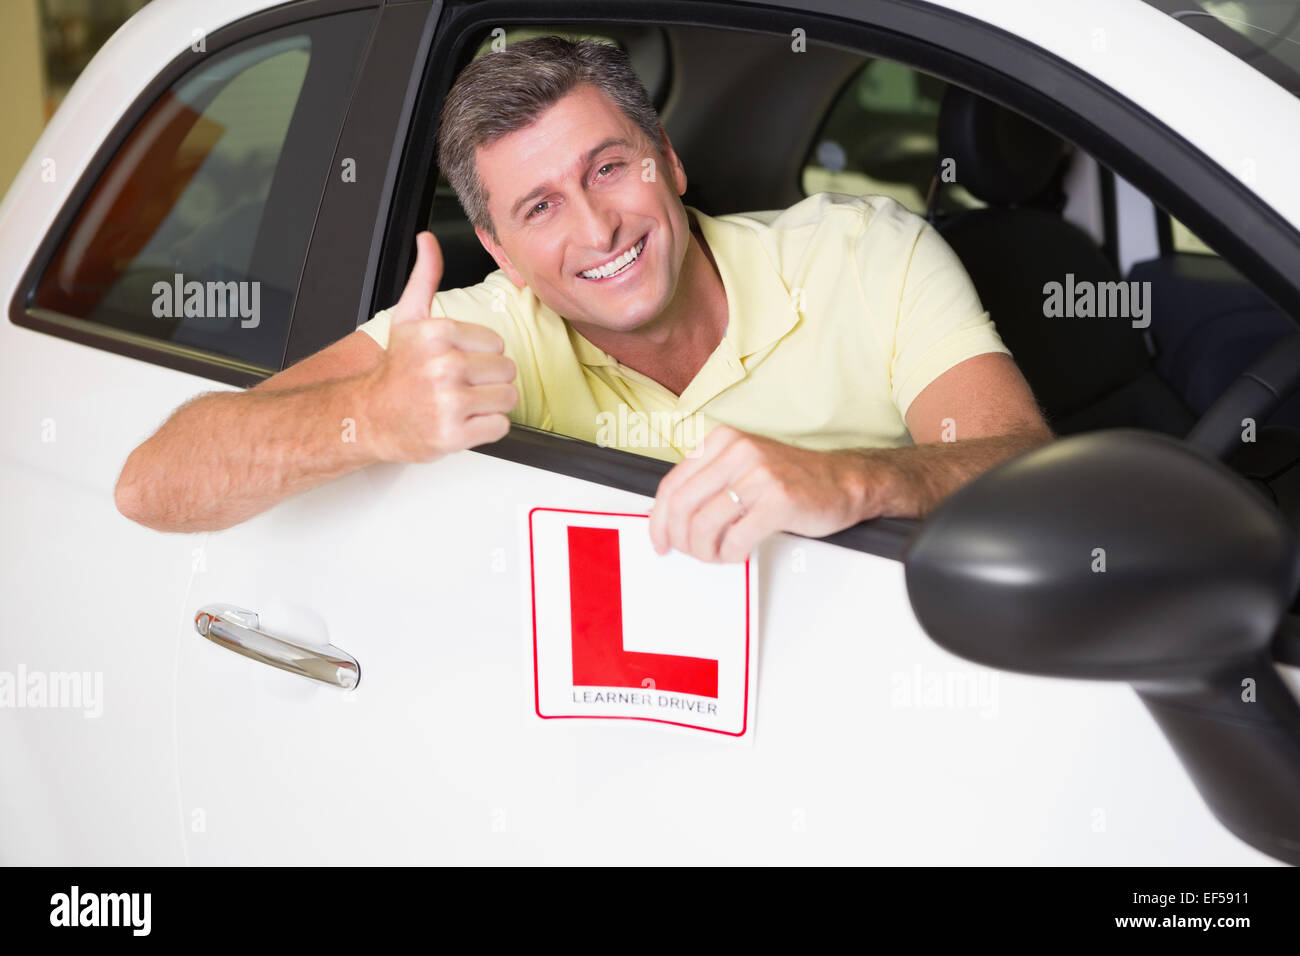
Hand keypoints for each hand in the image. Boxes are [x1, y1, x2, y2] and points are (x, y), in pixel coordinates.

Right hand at [363, 231, 517, 462]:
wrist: (370, 416)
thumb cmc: (396, 370)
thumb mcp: (407, 318)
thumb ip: (425, 278)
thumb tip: (427, 240)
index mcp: (437, 334)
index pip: (497, 344)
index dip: (481, 355)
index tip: (457, 362)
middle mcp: (443, 366)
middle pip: (507, 370)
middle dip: (488, 380)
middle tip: (460, 386)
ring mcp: (449, 402)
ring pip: (508, 398)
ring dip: (490, 404)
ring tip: (463, 403)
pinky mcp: (454, 434)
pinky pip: (500, 426)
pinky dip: (486, 428)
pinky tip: (463, 421)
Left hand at [647, 425, 874, 562]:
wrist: (843, 481)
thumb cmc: (789, 479)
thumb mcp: (741, 467)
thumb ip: (706, 484)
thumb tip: (668, 518)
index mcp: (721, 441)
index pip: (671, 485)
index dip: (658, 521)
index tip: (660, 541)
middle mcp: (737, 451)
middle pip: (682, 507)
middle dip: (680, 540)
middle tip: (690, 553)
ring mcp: (758, 474)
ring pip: (704, 525)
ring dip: (705, 551)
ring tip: (717, 555)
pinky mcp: (778, 500)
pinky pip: (736, 539)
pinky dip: (730, 554)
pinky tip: (738, 553)